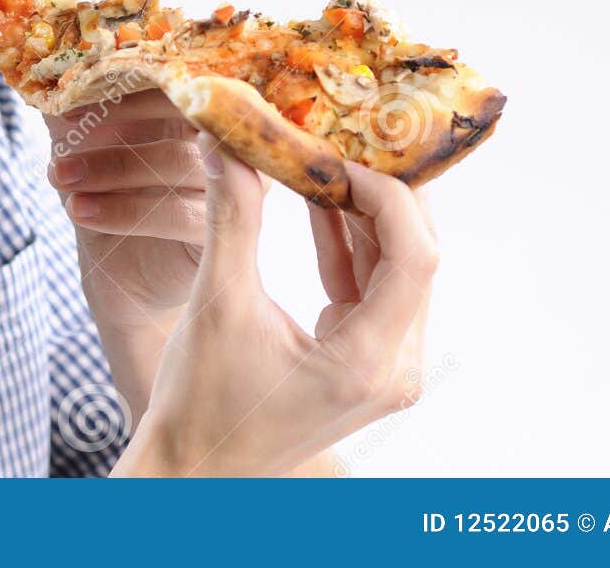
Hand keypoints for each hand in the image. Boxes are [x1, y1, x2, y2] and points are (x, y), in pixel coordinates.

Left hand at [0, 18, 209, 417]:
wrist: (114, 262)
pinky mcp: (222, 229)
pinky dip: (124, 209)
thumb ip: (28, 70)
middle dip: (116, 117)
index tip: (72, 86)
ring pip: (179, 161)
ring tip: (57, 179)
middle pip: (181, 107)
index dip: (119, 69)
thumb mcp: (63, 120)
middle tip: (59, 139)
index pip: (168, 63)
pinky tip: (78, 211)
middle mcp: (218, 128)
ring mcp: (229, 177)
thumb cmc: (97, 175)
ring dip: (112, 167)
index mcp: (185, 91)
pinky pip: (181, 213)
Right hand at [112, 136, 438, 476]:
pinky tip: (318, 201)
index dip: (387, 194)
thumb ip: (232, 218)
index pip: (414, 257)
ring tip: (326, 159)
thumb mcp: (216, 304)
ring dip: (363, 214)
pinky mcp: (362, 363)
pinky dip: (347, 244)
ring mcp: (382, 370)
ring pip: (395, 269)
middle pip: (416, 258)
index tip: (339, 155)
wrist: (193, 471)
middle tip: (346, 138)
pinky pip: (370, 288)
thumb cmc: (200, 402)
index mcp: (369, 363)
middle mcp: (393, 369)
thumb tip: (224, 141)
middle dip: (382, 193)